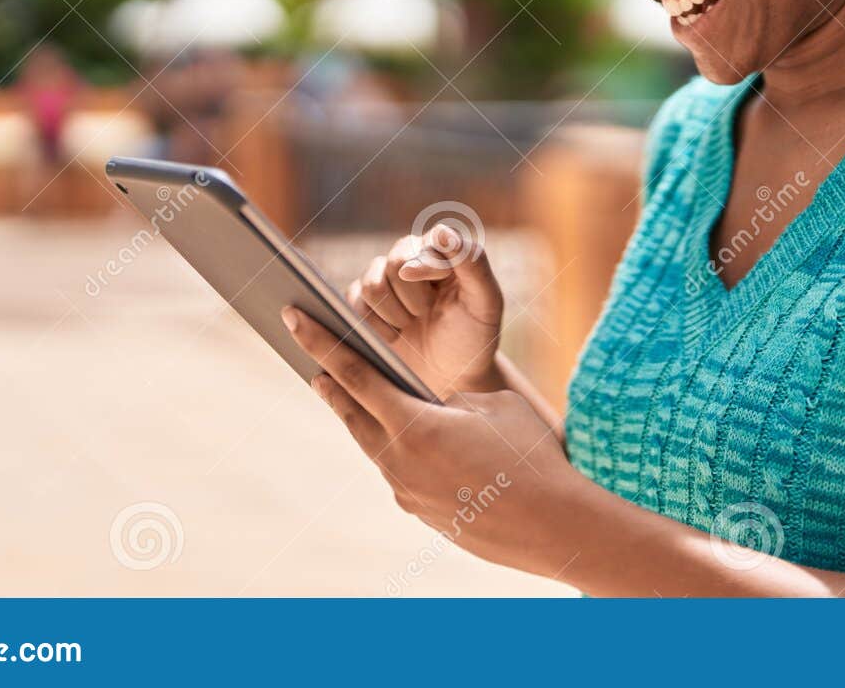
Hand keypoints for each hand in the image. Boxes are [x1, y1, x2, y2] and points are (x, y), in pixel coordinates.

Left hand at [282, 304, 585, 577]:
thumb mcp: (490, 406)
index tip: (293, 319)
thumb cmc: (528, 455)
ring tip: (350, 398)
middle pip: (351, 414)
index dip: (320, 342)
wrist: (551, 525)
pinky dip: (394, 449)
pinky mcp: (422, 511)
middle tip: (312, 362)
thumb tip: (431, 408)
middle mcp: (399, 462)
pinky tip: (405, 440)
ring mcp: (406, 492)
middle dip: (330, 384)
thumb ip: (449, 399)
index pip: (354, 374)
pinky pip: (398, 471)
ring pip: (373, 446)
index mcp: (413, 425)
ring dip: (361, 419)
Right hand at [345, 224, 504, 397]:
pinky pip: (353, 302)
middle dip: (412, 298)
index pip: (429, 241)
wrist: (448, 377)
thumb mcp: (485, 302)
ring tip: (410, 325)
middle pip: (395, 260)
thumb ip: (473, 264)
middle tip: (425, 314)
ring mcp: (385, 277)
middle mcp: (413, 256)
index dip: (426, 268)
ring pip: (371, 283)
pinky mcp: (363, 299)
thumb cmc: (473, 337)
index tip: (431, 299)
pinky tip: (393, 336)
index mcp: (444, 252)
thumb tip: (443, 231)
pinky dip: (374, 325)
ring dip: (393, 313)